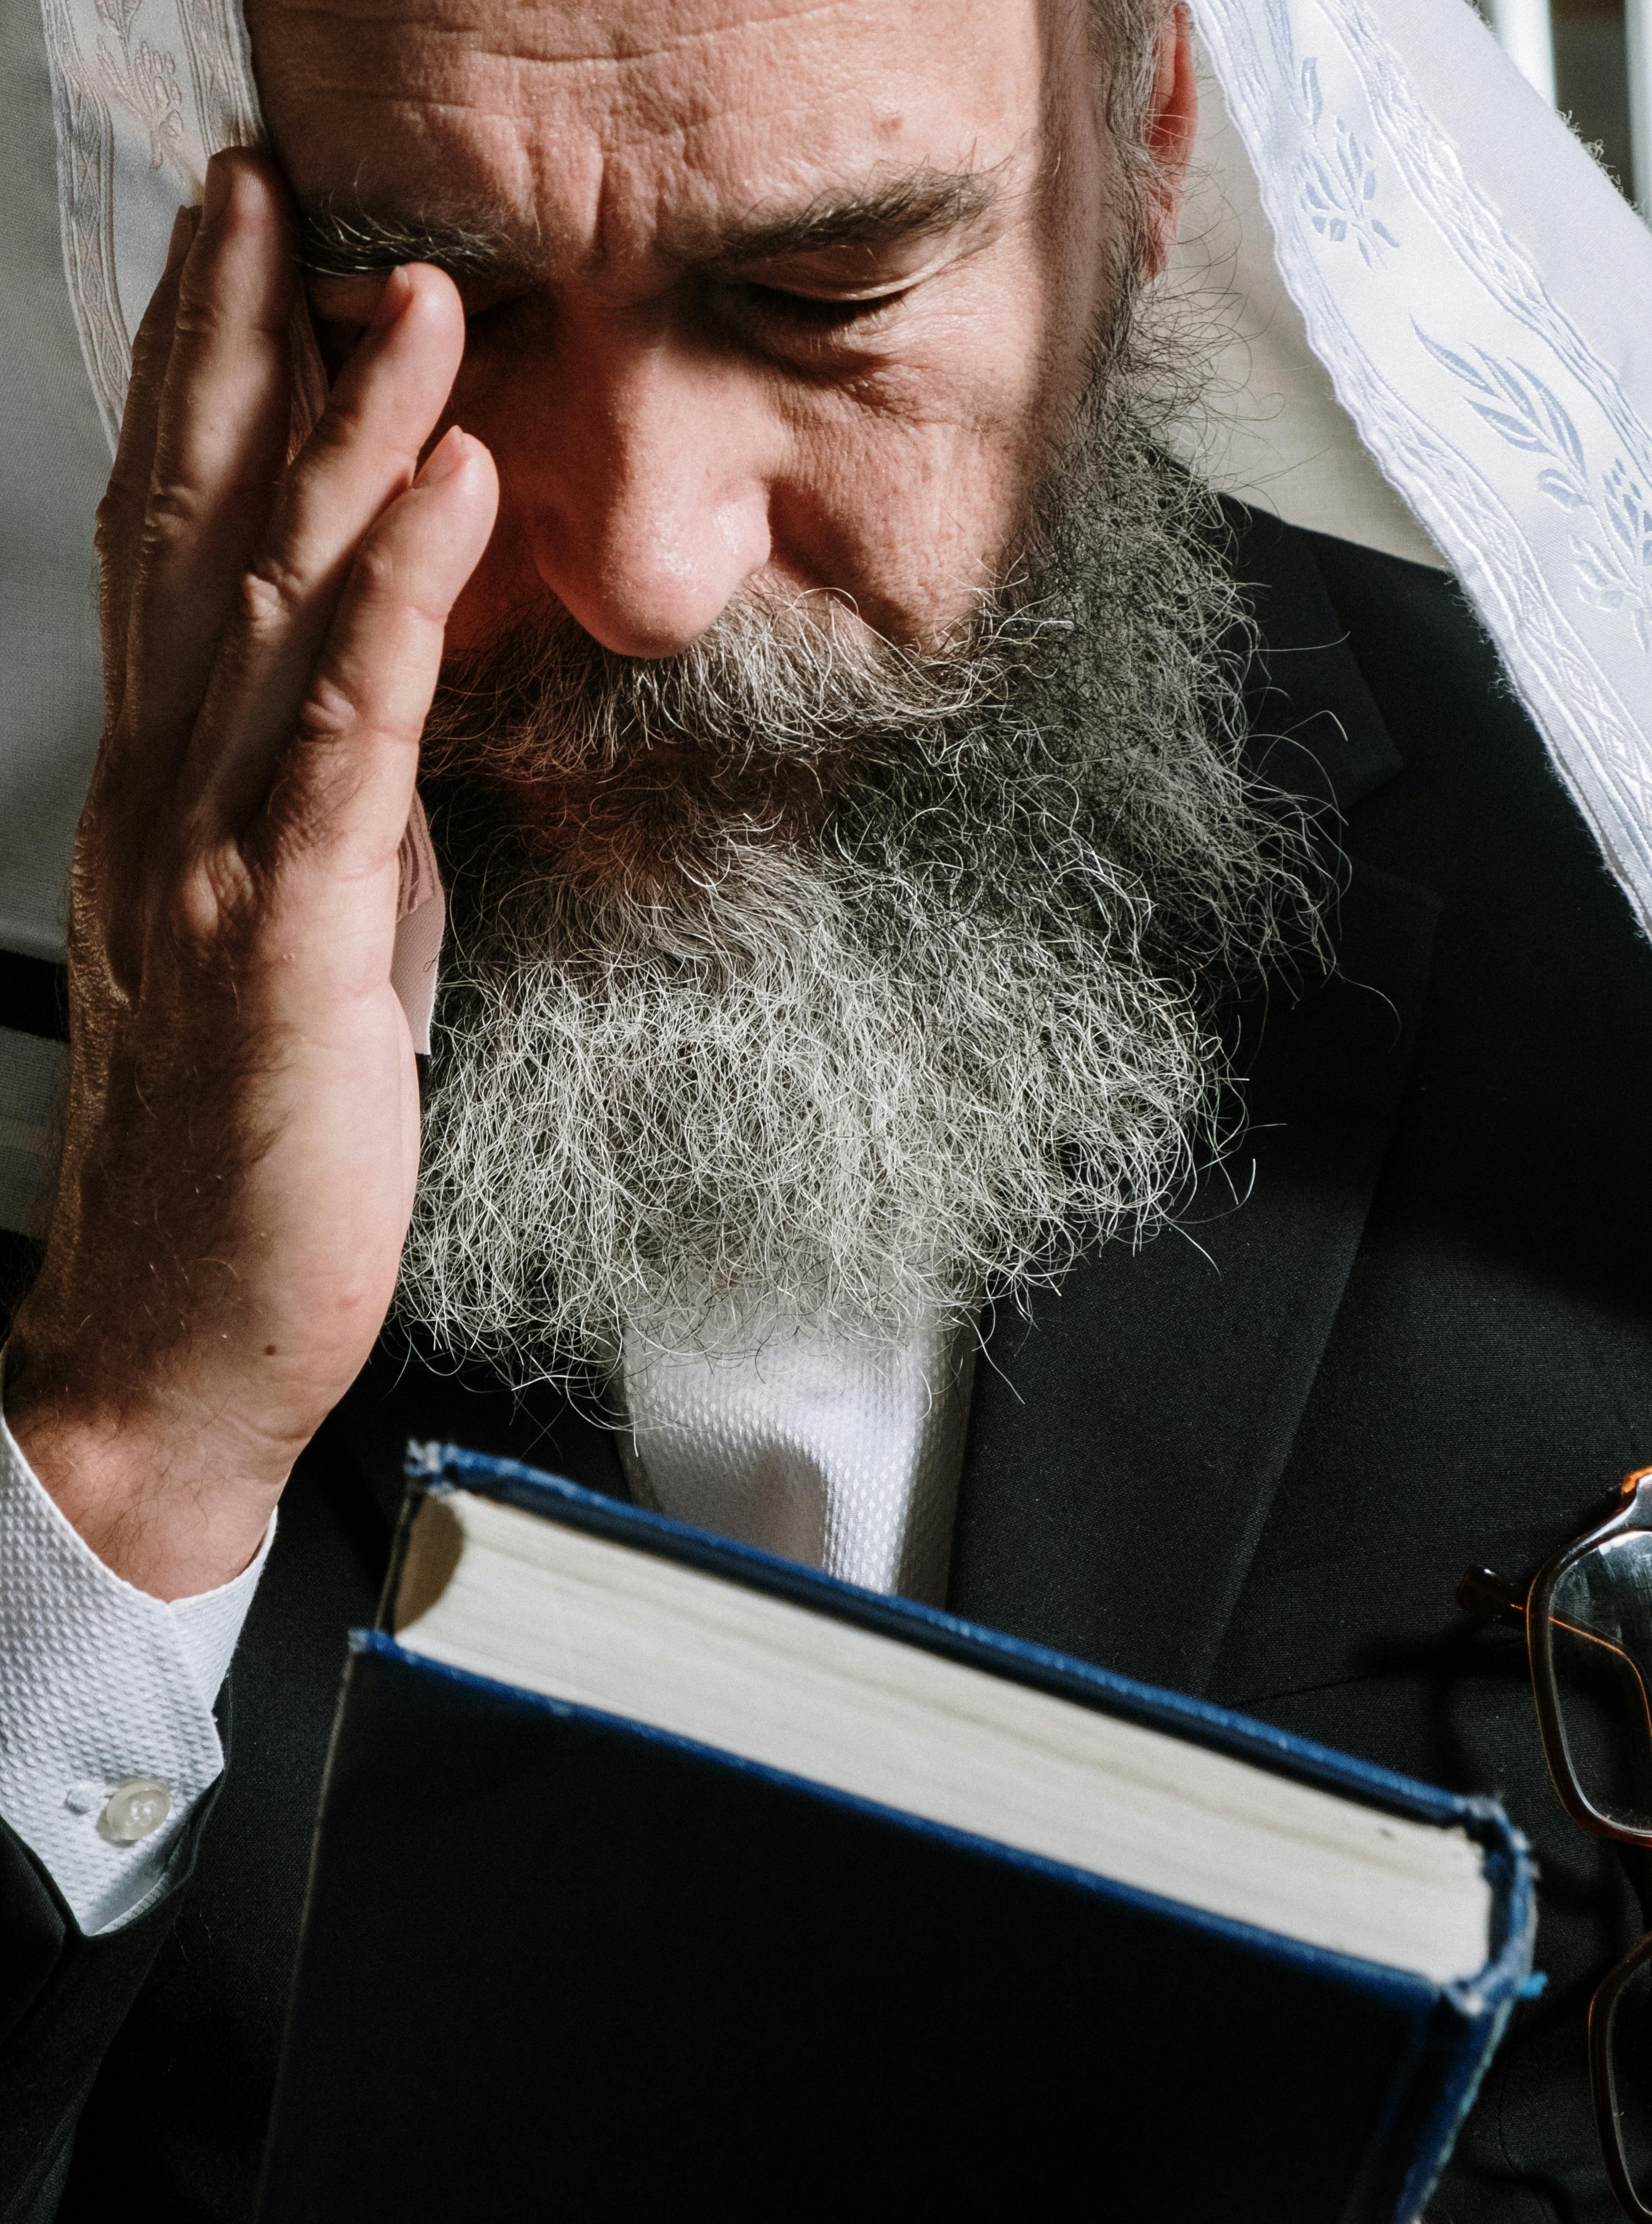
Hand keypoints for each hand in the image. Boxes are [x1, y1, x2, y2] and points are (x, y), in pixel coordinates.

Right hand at [6, 151, 496, 1595]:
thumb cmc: (243, 1157)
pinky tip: (442, 504)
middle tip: (273, 191)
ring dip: (338, 443)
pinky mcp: (284, 951)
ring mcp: (213, 870)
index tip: (252, 268)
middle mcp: (165, 806)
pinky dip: (394, 615)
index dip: (208, 398)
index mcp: (170, 803)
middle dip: (238, 353)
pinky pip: (341, 752)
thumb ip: (338, 828)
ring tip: (398, 296)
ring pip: (264, 611)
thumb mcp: (308, 951)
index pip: (178, 558)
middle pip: (192, 537)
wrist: (184, 1338)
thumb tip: (394, 733)